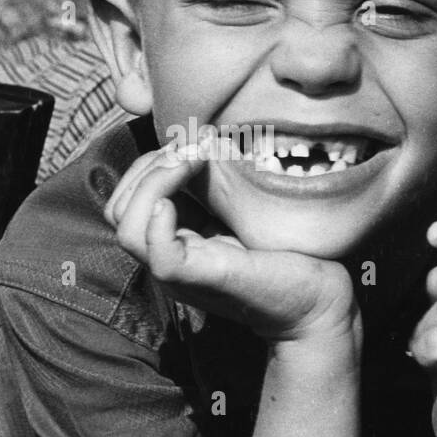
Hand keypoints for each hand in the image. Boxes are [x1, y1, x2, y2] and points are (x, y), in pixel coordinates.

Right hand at [105, 140, 357, 343]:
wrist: (318, 297)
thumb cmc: (285, 251)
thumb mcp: (236, 206)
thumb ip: (208, 183)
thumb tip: (193, 138)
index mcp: (172, 240)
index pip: (127, 198)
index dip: (148, 164)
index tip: (190, 143)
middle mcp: (166, 257)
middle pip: (119, 209)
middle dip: (148, 166)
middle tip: (190, 147)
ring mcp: (180, 272)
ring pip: (128, 227)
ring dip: (154, 181)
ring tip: (191, 160)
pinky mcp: (201, 280)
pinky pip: (160, 255)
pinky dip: (160, 221)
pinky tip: (183, 198)